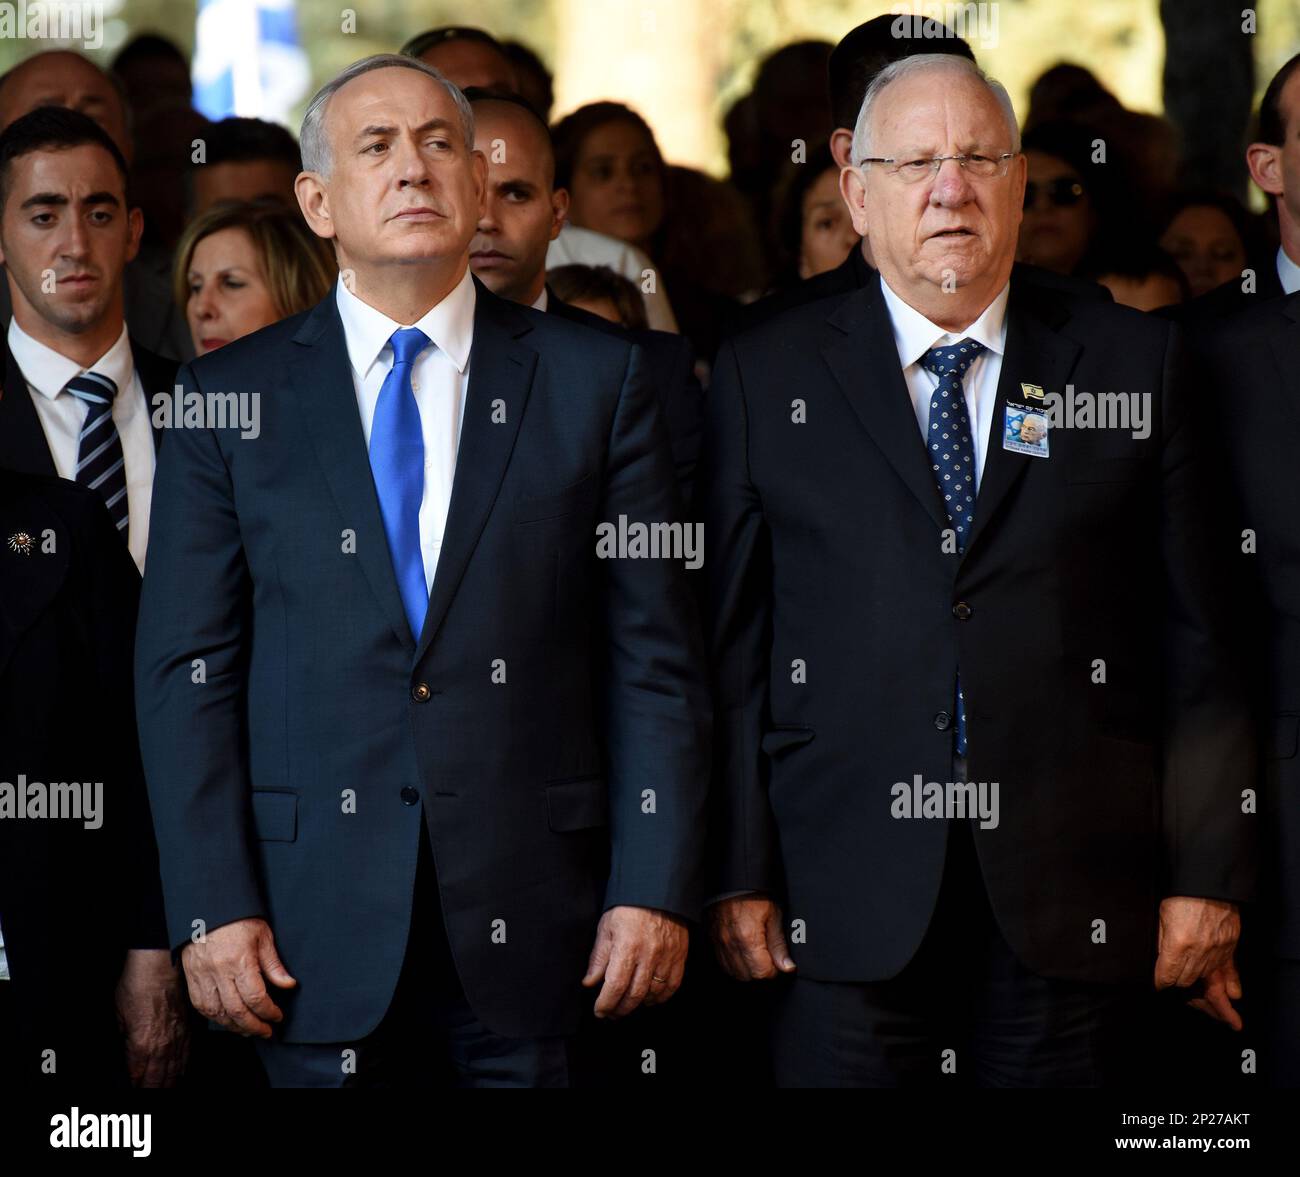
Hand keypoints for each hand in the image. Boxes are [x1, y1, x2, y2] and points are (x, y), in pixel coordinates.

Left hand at [114, 948, 189, 1086]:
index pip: (137, 1078)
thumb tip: (126, 1048)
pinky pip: (188, 1055)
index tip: (132, 1090)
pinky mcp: (189, 1027)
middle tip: (149, 1094)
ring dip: (169, 1083)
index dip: (134, 1087)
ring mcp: (178, 1038)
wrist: (161, 965)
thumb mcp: (118, 1015)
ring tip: (166, 1089)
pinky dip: (183, 1067)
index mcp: (140, 1045)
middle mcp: (162, 1046)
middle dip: (152, 1090)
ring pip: (176, 1071)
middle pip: (159, 1080)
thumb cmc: (138, 984)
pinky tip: (181, 1073)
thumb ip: (123, 1037)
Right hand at [180, 917, 296, 1037]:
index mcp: (239, 960)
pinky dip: (216, 1018)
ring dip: (235, 1026)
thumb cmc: (239, 920)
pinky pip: (202, 1007)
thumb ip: (274, 964)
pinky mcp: (192, 978)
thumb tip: (289, 985)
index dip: (268, 1012)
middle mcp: (218, 972)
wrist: (207, 909)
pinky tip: (229, 1020)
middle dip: (254, 1026)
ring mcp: (202, 977)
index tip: (278, 1016)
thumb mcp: (263, 936)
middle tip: (267, 1031)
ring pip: (217, 1013)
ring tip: (250, 1029)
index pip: (255, 997)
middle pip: (236, 1011)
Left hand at [582, 905, 687, 1017]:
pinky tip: (650, 998)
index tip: (600, 1011)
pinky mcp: (679, 956)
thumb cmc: (628, 908)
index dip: (606, 1003)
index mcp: (627, 947)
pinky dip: (660, 997)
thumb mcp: (607, 928)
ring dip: (639, 1004)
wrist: (657, 891)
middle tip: (611, 1013)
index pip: (615, 986)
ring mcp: (666, 957)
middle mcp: (648, 955)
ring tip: (628, 1004)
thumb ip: (598, 958)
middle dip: (620, 1009)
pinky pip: (672, 985)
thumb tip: (589, 982)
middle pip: (634, 995)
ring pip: (653, 993)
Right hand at [710, 895, 795, 980]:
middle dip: (760, 971)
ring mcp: (719, 942)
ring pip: (734, 972)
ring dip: (747, 969)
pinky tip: (743, 953)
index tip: (778, 960)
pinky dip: (734, 964)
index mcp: (748, 938)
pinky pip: (723, 963)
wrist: (733, 878)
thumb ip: (779, 944)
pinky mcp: (712, 939)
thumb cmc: (754, 893)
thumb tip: (787, 967)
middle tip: (768, 956)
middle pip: (748, 976)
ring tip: (756, 954)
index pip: (762, 972)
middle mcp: (731, 943)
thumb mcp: (774, 915)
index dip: (774, 970)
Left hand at [1154, 896, 1242, 1028]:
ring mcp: (1217, 951)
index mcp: (1178, 945)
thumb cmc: (1181, 896)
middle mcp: (1199, 952)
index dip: (1160, 982)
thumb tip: (1158, 960)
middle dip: (1178, 985)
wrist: (1208, 883)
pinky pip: (1230, 971)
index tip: (1158, 985)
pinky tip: (1232, 996)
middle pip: (1186, 981)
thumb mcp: (1160, 916)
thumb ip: (1160, 941)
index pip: (1166, 976)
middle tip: (1174, 988)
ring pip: (1207, 980)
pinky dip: (1230, 985)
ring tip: (1211, 1010)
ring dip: (1203, 990)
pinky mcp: (1229, 947)